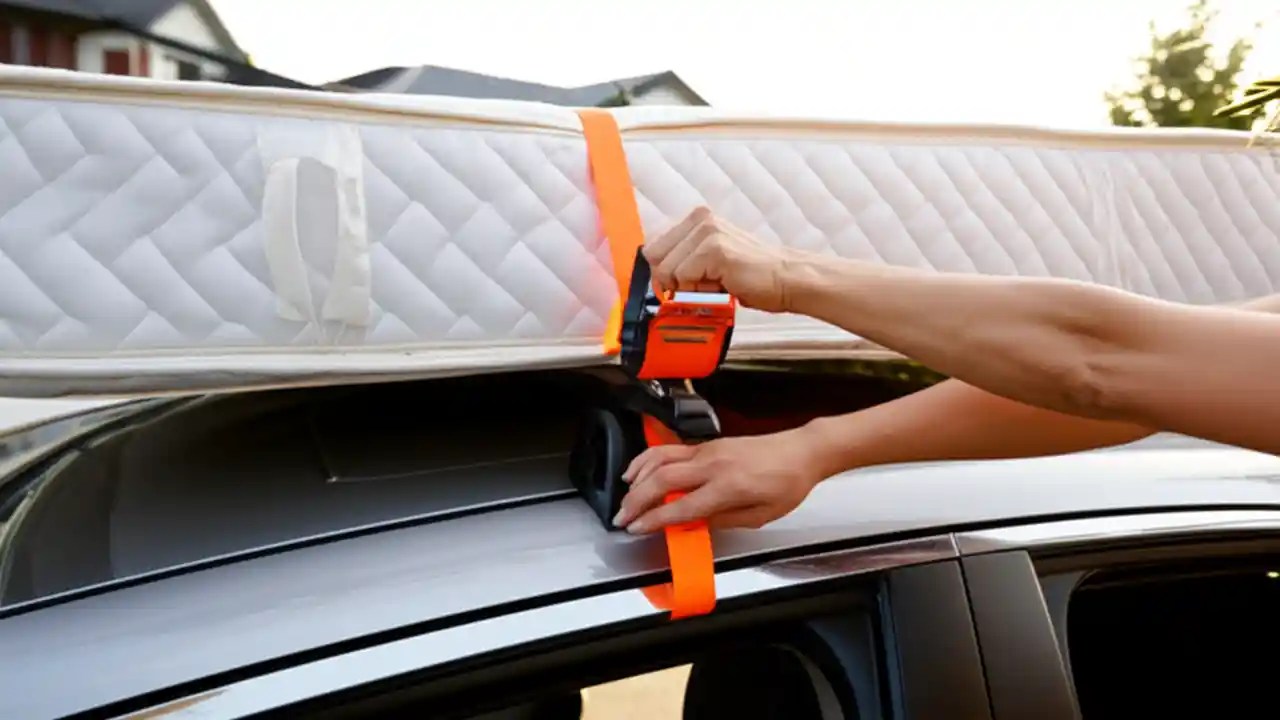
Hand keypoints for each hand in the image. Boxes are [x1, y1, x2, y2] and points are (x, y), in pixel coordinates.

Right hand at [612, 425, 829, 533]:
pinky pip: (670, 450)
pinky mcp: (707, 444)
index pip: (682, 506)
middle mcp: (714, 465)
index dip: (655, 519)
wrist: (802, 451)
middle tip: (622, 516)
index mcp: (729, 486)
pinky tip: (640, 470)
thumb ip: (724, 520)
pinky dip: (649, 460)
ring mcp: (708, 450)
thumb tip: (693, 524)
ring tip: (624, 494)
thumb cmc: (788, 483)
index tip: (637, 528)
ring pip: (661, 459)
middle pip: (662, 480)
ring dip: (637, 476)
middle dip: (637, 500)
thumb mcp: (761, 515)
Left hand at [643, 206, 800, 312]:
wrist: (786, 280)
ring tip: (718, 285)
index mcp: (697, 219)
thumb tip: (655, 276)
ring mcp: (707, 232)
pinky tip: (723, 286)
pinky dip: (699, 292)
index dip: (664, 273)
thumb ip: (683, 260)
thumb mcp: (709, 261)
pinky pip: (684, 278)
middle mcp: (700, 219)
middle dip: (674, 281)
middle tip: (706, 285)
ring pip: (667, 270)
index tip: (686, 283)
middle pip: (654, 258)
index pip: (652, 248)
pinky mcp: (714, 250)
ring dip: (689, 288)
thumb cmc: (750, 277)